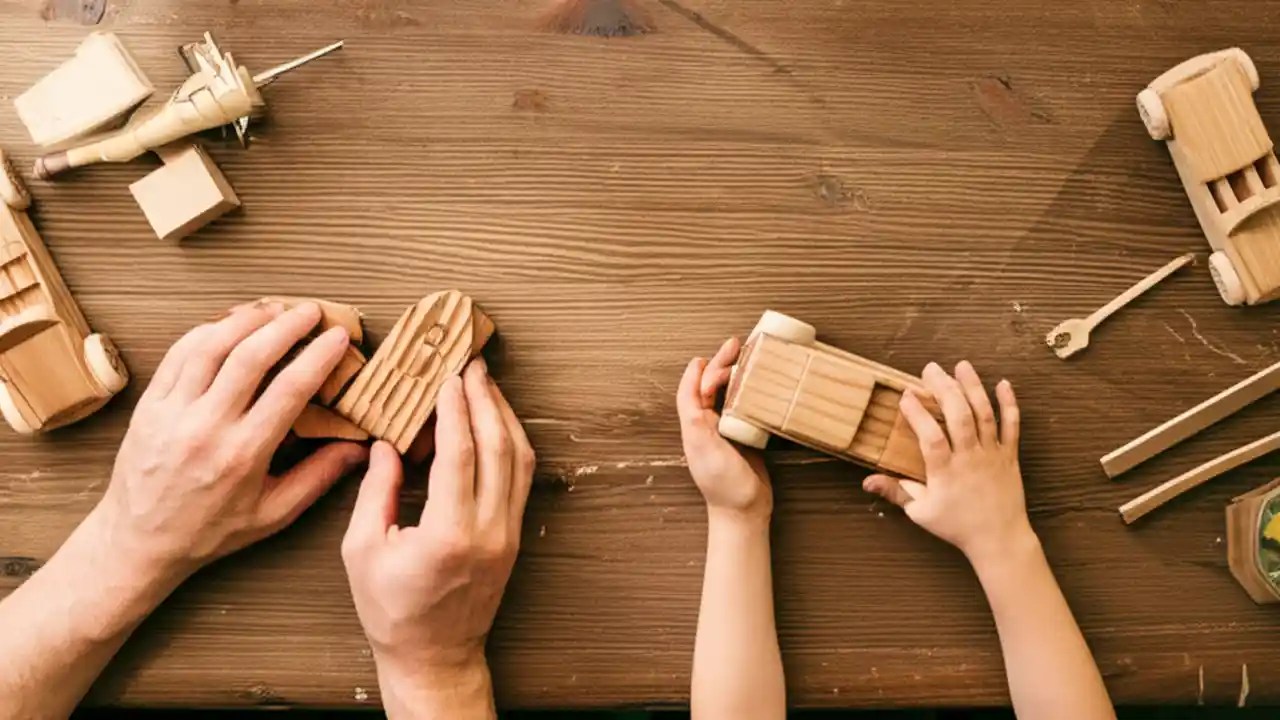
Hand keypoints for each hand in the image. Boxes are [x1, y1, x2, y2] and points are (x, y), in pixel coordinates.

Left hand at [96, 301, 367, 579]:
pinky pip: (178, 354)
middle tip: (311, 310)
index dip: (318, 357)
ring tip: (273, 308)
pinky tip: (229, 324)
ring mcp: (172, 412)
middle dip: (286, 325)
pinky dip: (206, 331)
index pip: (288, 390)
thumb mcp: (273, 514)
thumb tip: (359, 449)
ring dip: (246, 319)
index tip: (338, 337)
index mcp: (243, 454)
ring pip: (211, 345)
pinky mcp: (149, 405)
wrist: (139, 542)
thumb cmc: (209, 531)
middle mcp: (206, 427)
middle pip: (250, 356)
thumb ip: (318, 478)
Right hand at [341, 359, 534, 716]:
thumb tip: (386, 442)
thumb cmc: (391, 611)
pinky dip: (511, 443)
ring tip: (486, 383)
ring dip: (504, 416)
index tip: (447, 377)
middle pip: (498, 448)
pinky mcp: (514, 538)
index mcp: (448, 535)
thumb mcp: (361, 551)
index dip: (455, 410)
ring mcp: (508, 535)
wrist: (434, 658)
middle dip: (486, 399)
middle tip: (472, 364)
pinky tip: (496, 423)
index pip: (459, 455)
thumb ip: (374, 492)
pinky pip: (520, 479)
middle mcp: (488, 531)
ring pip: (520, 460)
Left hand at [677, 338, 771, 522]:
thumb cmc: (725, 486)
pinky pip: (745, 407)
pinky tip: (761, 383)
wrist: (744, 512)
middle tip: (735, 344)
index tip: (709, 355)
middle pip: (711, 387)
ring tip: (748, 355)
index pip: (691, 391)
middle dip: (721, 365)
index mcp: (695, 427)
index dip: (698, 372)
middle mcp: (708, 426)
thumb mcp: (706, 451)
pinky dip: (750, 392)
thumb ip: (697, 420)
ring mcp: (727, 431)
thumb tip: (694, 387)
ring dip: (736, 374)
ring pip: (729, 394)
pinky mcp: (745, 437)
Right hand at [863, 361, 1032, 567]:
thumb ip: (895, 492)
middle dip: (944, 388)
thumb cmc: (957, 526)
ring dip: (973, 387)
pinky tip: (1003, 384)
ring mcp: (992, 454)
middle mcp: (969, 458)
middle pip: (959, 416)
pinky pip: (1012, 425)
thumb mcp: (920, 512)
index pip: (930, 436)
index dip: (918, 414)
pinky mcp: (1009, 455)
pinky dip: (1009, 403)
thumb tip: (867, 482)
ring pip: (984, 414)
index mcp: (945, 472)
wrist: (999, 539)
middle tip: (930, 369)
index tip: (906, 395)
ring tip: (961, 365)